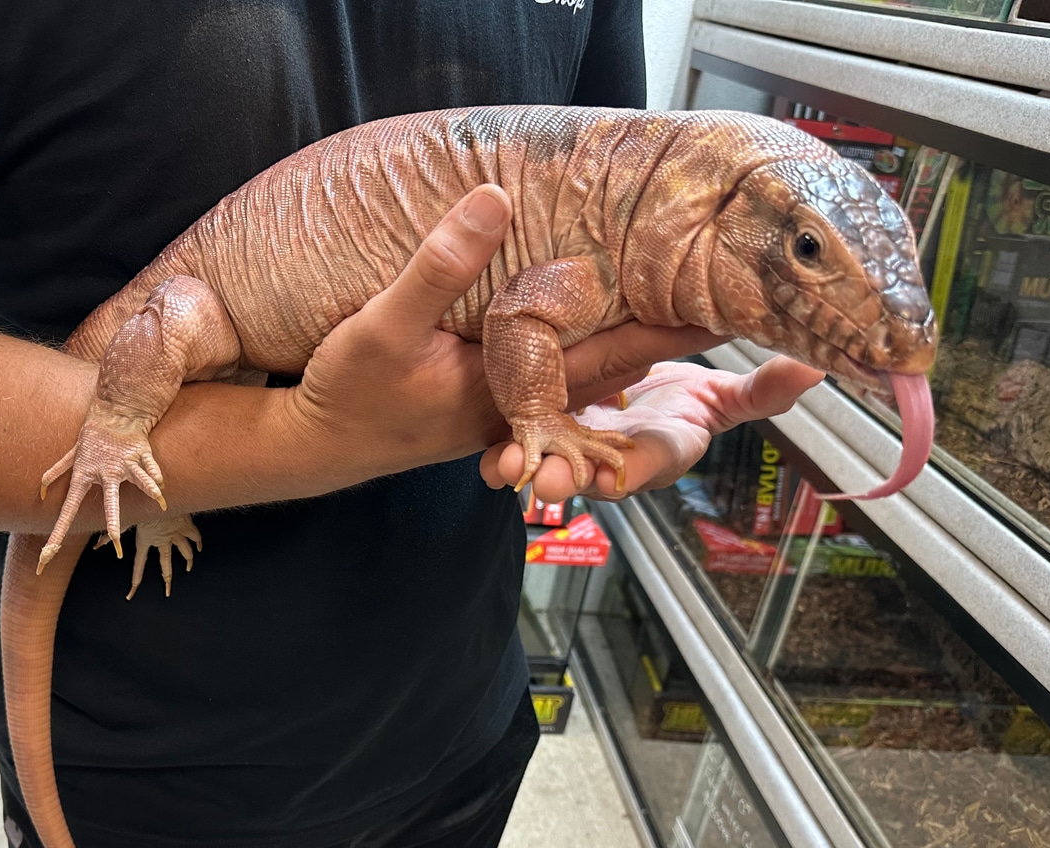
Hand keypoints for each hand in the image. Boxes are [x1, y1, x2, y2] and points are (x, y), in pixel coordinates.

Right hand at [285, 185, 732, 479]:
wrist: (317, 445)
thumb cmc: (348, 392)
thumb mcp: (383, 324)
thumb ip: (438, 267)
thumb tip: (492, 200)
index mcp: (514, 385)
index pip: (614, 350)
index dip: (671, 325)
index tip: (728, 299)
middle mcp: (524, 402)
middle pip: (618, 362)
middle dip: (673, 333)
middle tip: (731, 296)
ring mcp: (510, 405)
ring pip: (592, 372)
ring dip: (637, 343)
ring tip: (686, 311)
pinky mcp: (491, 401)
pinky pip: (558, 375)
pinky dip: (590, 352)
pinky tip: (607, 334)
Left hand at [480, 355, 824, 500]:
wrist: (639, 386)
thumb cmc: (683, 396)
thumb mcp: (725, 397)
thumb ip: (763, 392)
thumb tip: (816, 369)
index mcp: (664, 446)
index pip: (653, 461)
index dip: (633, 470)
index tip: (612, 478)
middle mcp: (618, 454)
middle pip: (592, 472)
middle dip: (568, 479)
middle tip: (543, 481)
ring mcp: (578, 446)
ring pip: (550, 463)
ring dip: (524, 469)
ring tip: (503, 470)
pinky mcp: (544, 429)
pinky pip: (521, 445)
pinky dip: (502, 454)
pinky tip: (486, 458)